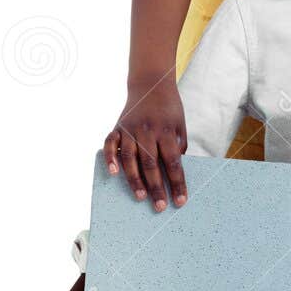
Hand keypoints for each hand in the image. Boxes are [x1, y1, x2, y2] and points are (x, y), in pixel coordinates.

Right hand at [104, 76, 187, 210]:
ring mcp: (130, 129)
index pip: (173, 162)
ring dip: (134, 179)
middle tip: (160, 207)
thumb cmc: (169, 109)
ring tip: (140, 197)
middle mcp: (147, 131)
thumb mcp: (180, 126)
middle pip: (151, 164)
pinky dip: (110, 158)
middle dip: (156, 187)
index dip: (177, 183)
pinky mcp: (117, 127)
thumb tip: (174, 174)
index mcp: (165, 131)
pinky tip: (113, 173)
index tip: (180, 201)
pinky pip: (110, 144)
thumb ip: (177, 148)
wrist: (151, 83)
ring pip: (130, 158)